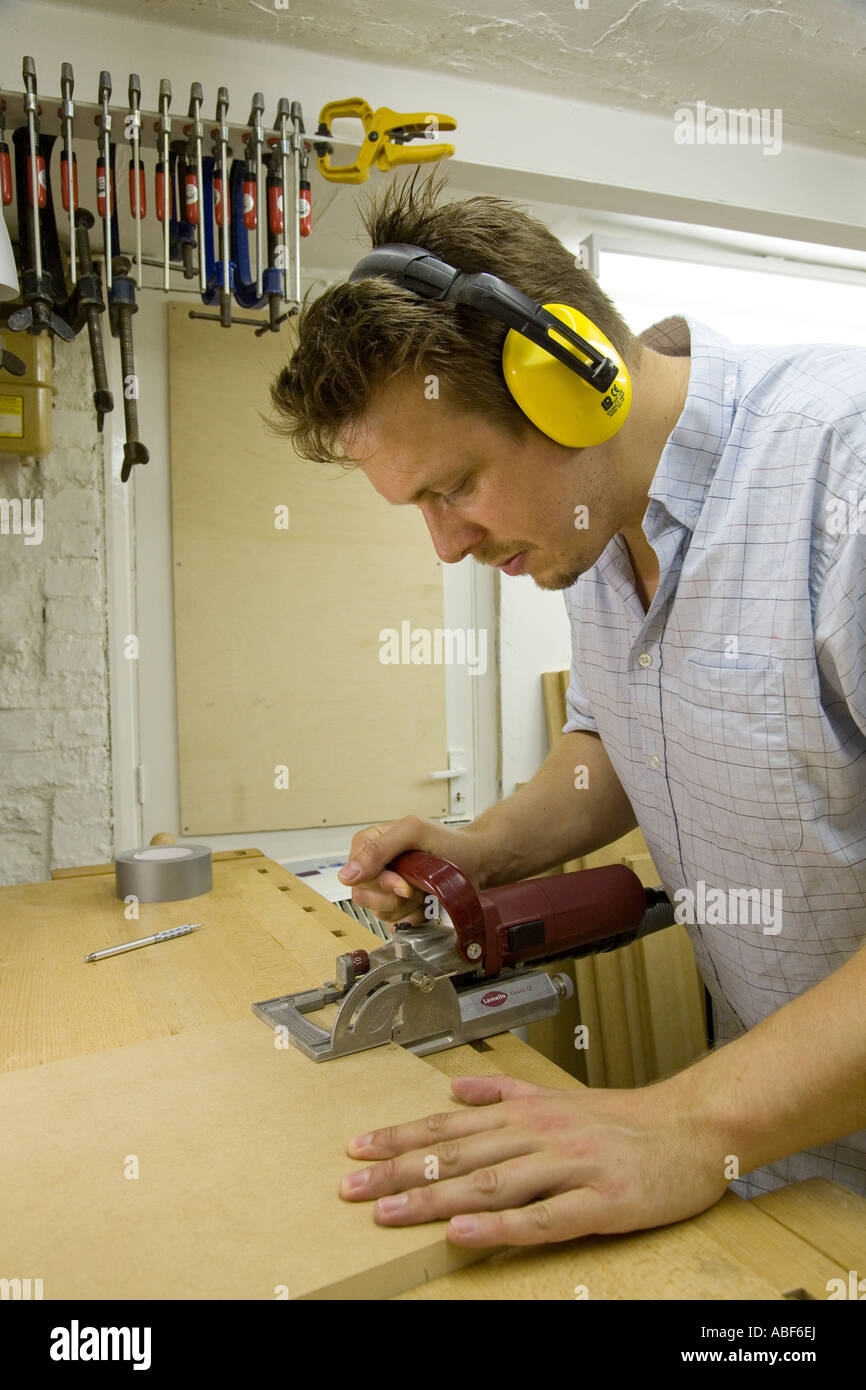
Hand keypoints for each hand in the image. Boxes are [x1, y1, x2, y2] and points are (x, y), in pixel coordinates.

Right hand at [337, 815, 490, 923]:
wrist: (476, 862)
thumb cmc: (448, 842)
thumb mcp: (413, 832)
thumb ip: (378, 849)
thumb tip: (348, 874)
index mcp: (369, 844)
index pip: (355, 873)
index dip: (381, 881)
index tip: (404, 881)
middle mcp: (374, 867)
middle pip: (364, 896)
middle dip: (395, 895)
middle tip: (417, 885)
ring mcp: (385, 890)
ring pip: (379, 912)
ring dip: (408, 905)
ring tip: (424, 889)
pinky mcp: (398, 908)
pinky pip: (394, 924)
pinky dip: (413, 917)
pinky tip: (425, 903)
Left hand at [339, 1073, 729, 1245]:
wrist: (692, 1129)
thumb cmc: (624, 1119)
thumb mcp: (557, 1096)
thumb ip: (503, 1090)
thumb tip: (455, 1087)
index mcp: (526, 1111)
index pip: (450, 1125)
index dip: (401, 1138)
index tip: (357, 1149)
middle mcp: (539, 1133)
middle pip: (458, 1154)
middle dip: (400, 1171)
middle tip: (351, 1187)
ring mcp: (569, 1167)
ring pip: (490, 1183)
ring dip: (435, 1199)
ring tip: (389, 1213)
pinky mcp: (599, 1202)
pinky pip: (542, 1217)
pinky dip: (500, 1226)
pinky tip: (465, 1233)